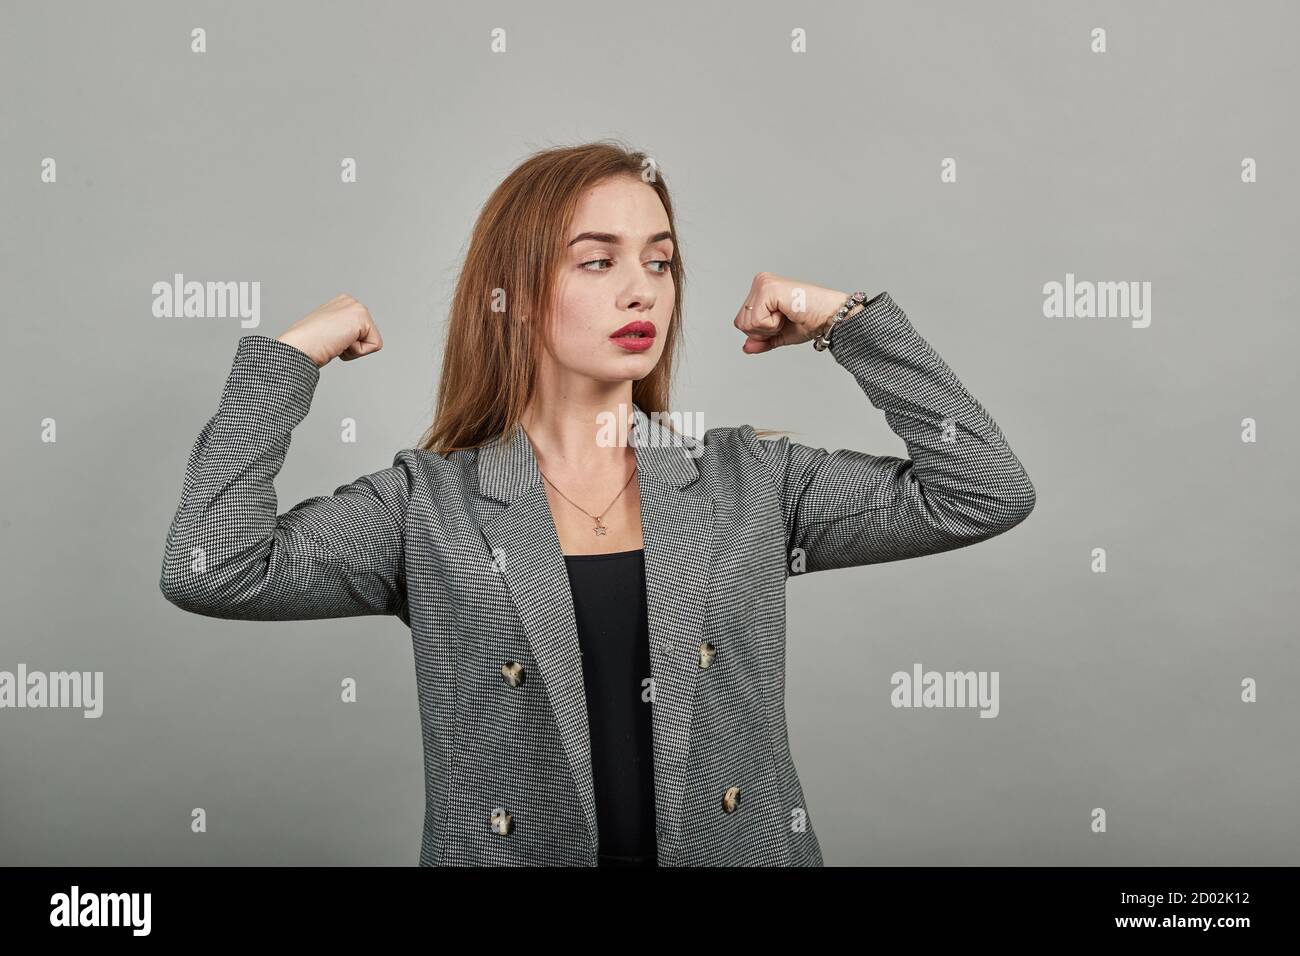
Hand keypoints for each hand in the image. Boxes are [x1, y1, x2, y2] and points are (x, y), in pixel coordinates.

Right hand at [276, 293, 382, 367]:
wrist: (299, 346)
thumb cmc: (307, 343)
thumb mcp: (326, 332)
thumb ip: (340, 330)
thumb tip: (345, 338)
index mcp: (342, 303)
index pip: (362, 333)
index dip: (347, 344)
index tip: (329, 339)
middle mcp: (350, 301)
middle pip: (369, 336)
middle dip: (352, 346)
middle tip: (331, 341)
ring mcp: (356, 307)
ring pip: (372, 341)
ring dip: (353, 349)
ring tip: (334, 341)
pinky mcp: (362, 317)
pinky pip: (374, 345)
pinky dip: (357, 351)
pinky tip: (340, 342)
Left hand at [733, 272, 850, 353]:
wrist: (829, 317)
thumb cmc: (810, 320)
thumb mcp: (779, 335)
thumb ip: (761, 341)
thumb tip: (745, 347)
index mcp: (761, 290)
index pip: (742, 322)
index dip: (761, 333)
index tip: (783, 321)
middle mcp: (760, 282)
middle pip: (741, 323)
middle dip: (763, 331)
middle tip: (785, 319)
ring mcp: (763, 283)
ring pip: (746, 323)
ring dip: (769, 328)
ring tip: (787, 315)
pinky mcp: (768, 288)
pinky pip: (757, 320)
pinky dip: (773, 325)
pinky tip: (787, 312)